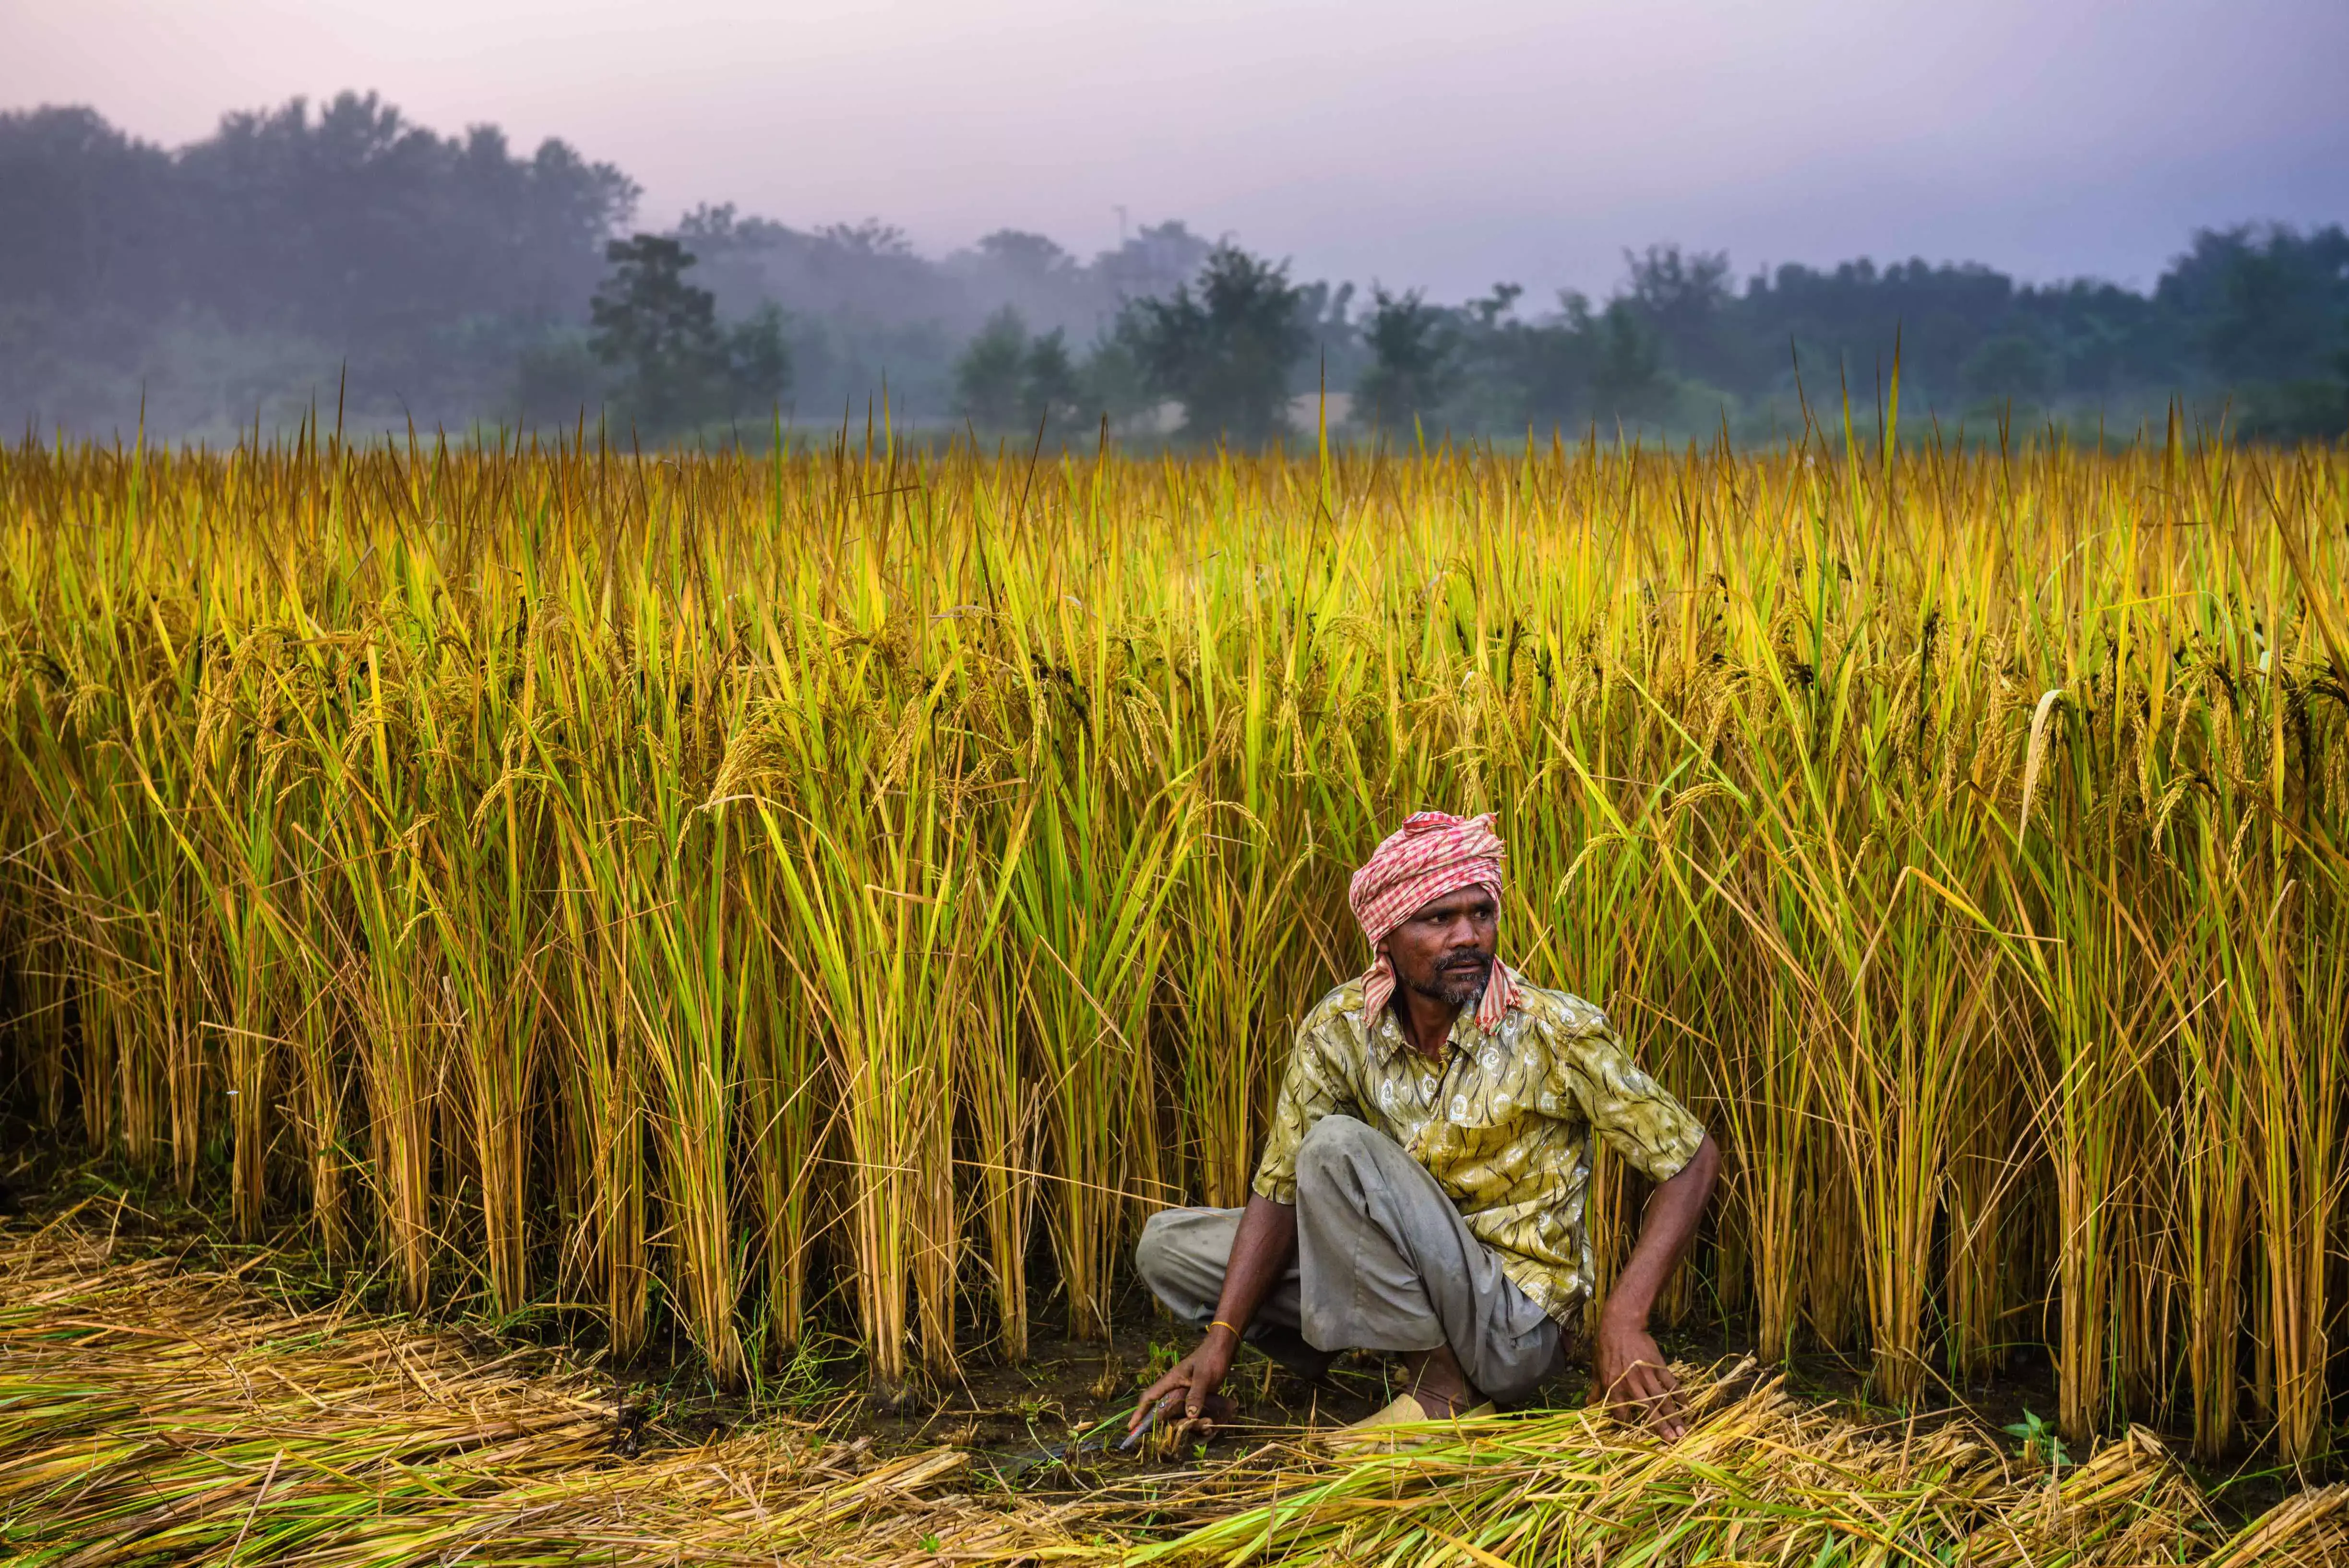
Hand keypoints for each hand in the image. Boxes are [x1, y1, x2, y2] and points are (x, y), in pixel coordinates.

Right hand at [1130, 1328, 1238, 1439]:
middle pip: (1166, 1415)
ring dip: (1193, 1425)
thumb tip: (1190, 1416)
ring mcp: (1185, 1397)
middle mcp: (1174, 1391)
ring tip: (1209, 1423)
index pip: (1149, 1398)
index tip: (1132, 1427)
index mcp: (1170, 1382)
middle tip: (1197, 1425)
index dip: (1140, 1413)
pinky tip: (1211, 1425)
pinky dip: (1200, 1424)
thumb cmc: (1209, 1359)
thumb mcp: (1203, 1376)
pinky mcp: (1195, 1401)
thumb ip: (1196, 1395)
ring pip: (1180, 1418)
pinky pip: (1192, 1417)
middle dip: (1178, 1424)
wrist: (1222, 1351)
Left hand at [1594, 1311, 1685, 1438]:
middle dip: (1661, 1427)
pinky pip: (1671, 1383)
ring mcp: (1646, 1375)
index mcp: (1615, 1389)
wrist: (1620, 1327)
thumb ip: (1596, 1389)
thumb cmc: (1605, 1348)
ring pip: (1662, 1400)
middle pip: (1648, 1410)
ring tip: (1682, 1431)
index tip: (1642, 1437)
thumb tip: (1589, 1403)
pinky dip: (1680, 1395)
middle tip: (1673, 1441)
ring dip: (1673, 1416)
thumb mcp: (1597, 1370)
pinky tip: (1687, 1407)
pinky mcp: (1658, 1365)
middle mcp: (1631, 1386)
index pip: (1623, 1415)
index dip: (1632, 1427)